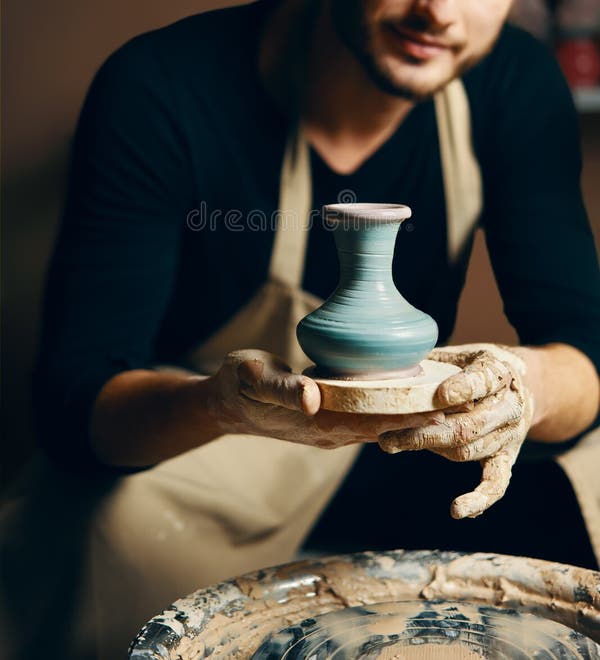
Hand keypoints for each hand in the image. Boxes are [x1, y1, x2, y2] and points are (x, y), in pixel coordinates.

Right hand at [206, 349, 442, 449]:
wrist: (225, 401)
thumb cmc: (239, 384)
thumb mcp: (254, 378)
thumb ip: (281, 388)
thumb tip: (313, 396)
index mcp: (317, 422)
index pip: (372, 421)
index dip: (406, 415)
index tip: (440, 407)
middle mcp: (331, 430)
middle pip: (386, 425)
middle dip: (422, 417)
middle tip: (464, 402)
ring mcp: (332, 427)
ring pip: (382, 423)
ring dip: (413, 414)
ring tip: (451, 400)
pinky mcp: (331, 417)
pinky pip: (370, 415)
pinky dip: (394, 408)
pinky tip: (413, 395)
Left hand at [379, 343, 533, 518]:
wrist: (526, 384)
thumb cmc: (479, 366)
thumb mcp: (463, 352)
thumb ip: (435, 360)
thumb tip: (391, 365)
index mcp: (499, 372)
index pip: (484, 381)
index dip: (463, 389)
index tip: (441, 396)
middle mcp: (509, 406)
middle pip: (468, 426)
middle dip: (426, 434)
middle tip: (387, 438)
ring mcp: (509, 436)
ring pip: (469, 450)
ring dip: (432, 450)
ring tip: (394, 443)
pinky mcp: (506, 458)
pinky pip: (497, 483)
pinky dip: (480, 499)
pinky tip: (457, 510)